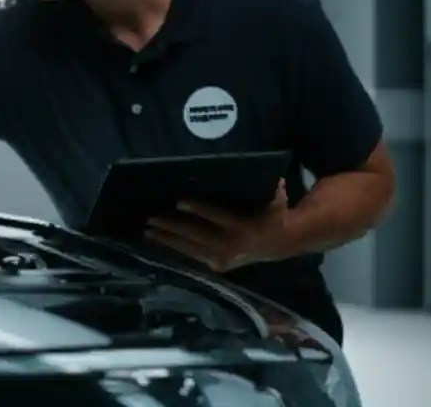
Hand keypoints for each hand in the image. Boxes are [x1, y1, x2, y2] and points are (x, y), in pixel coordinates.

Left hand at [143, 179, 295, 272]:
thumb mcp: (274, 199)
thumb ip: (267, 186)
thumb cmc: (274, 214)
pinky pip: (193, 256)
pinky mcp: (218, 265)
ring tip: (148, 231)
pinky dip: (176, 249)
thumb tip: (253, 164)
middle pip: (197, 234)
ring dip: (168, 239)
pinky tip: (160, 241)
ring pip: (191, 248)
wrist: (281, 244)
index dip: (198, 209)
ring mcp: (223, 258)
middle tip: (152, 218)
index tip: (179, 201)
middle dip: (173, 226)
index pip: (217, 217)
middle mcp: (232, 245)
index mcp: (245, 227)